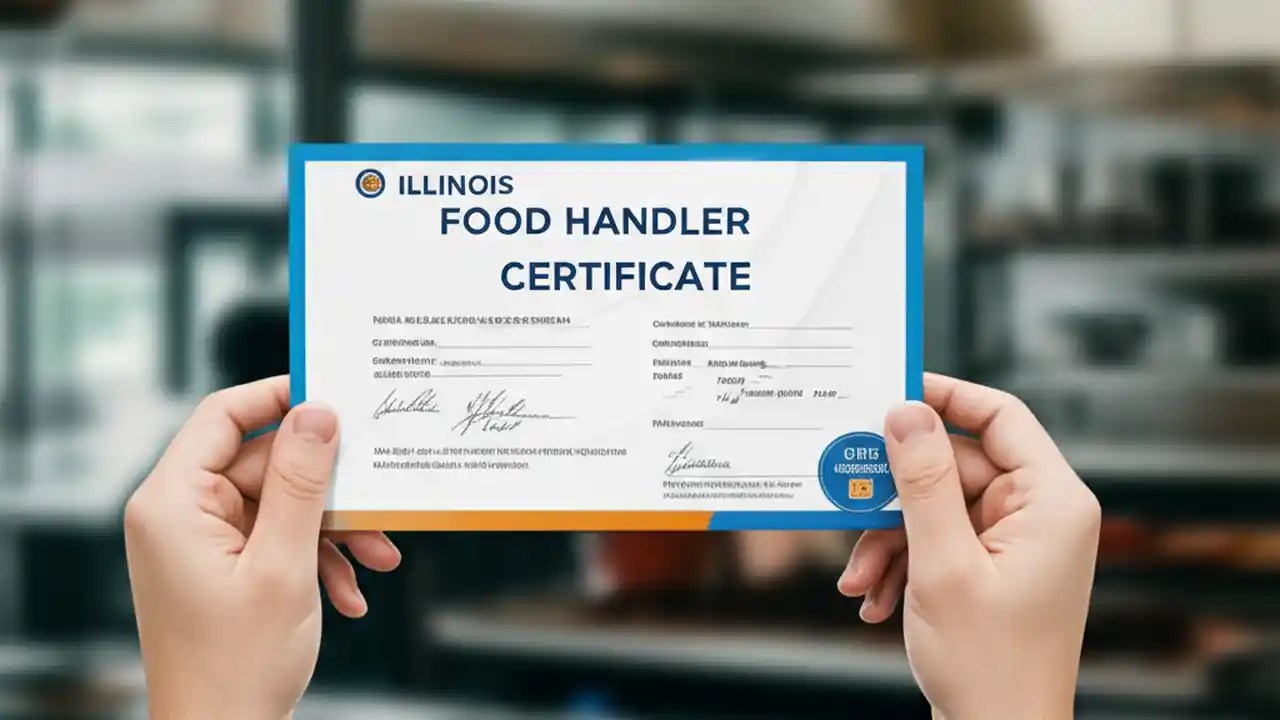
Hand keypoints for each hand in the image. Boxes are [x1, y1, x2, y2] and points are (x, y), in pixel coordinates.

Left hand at [124, 376, 400, 719]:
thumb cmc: (237, 666)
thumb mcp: (284, 565)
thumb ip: (302, 483)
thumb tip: (318, 412)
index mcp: (173, 502)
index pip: (223, 415)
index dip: (280, 395)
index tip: (336, 394)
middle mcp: (179, 514)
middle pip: (266, 463)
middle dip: (328, 490)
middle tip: (380, 505)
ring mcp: (200, 542)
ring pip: (281, 503)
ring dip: (332, 530)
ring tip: (379, 559)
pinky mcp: (221, 566)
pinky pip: (277, 537)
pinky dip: (317, 558)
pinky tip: (350, 593)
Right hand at [837, 374, 1099, 719]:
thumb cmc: (989, 667)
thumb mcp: (943, 565)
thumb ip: (923, 483)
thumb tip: (906, 413)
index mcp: (1052, 502)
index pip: (1000, 416)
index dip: (945, 395)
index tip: (891, 392)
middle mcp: (1041, 515)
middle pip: (954, 467)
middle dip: (895, 502)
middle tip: (849, 514)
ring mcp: (1017, 543)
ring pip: (936, 507)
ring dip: (889, 541)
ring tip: (860, 580)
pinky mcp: (993, 567)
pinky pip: (937, 539)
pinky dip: (902, 563)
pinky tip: (876, 598)